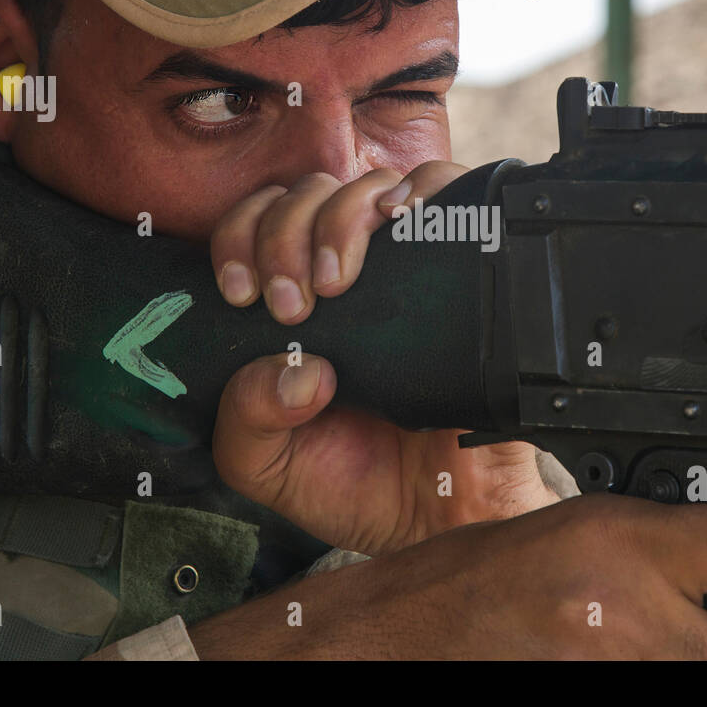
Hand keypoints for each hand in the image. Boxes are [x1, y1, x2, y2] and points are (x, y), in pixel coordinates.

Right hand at [189, 494, 706, 659]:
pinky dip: (677, 683)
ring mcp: (611, 665)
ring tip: (693, 649)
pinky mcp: (595, 699)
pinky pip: (667, 699)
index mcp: (619, 538)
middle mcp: (623, 606)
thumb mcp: (582, 531)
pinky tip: (649, 665)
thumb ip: (665, 555)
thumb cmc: (484, 574)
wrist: (410, 631)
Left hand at [209, 165, 559, 555]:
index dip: (240, 239)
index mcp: (296, 302)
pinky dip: (423, 190)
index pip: (256, 222)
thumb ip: (246, 418)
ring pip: (371, 186)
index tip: (242, 293)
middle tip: (293, 304)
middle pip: (310, 192)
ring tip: (337, 284)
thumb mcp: (266, 463)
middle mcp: (352, 273)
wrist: (442, 520)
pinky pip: (452, 193)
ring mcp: (410, 266)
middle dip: (284, 235)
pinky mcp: (467, 266)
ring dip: (341, 218)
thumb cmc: (357, 484)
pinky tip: (400, 221)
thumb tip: (299, 368)